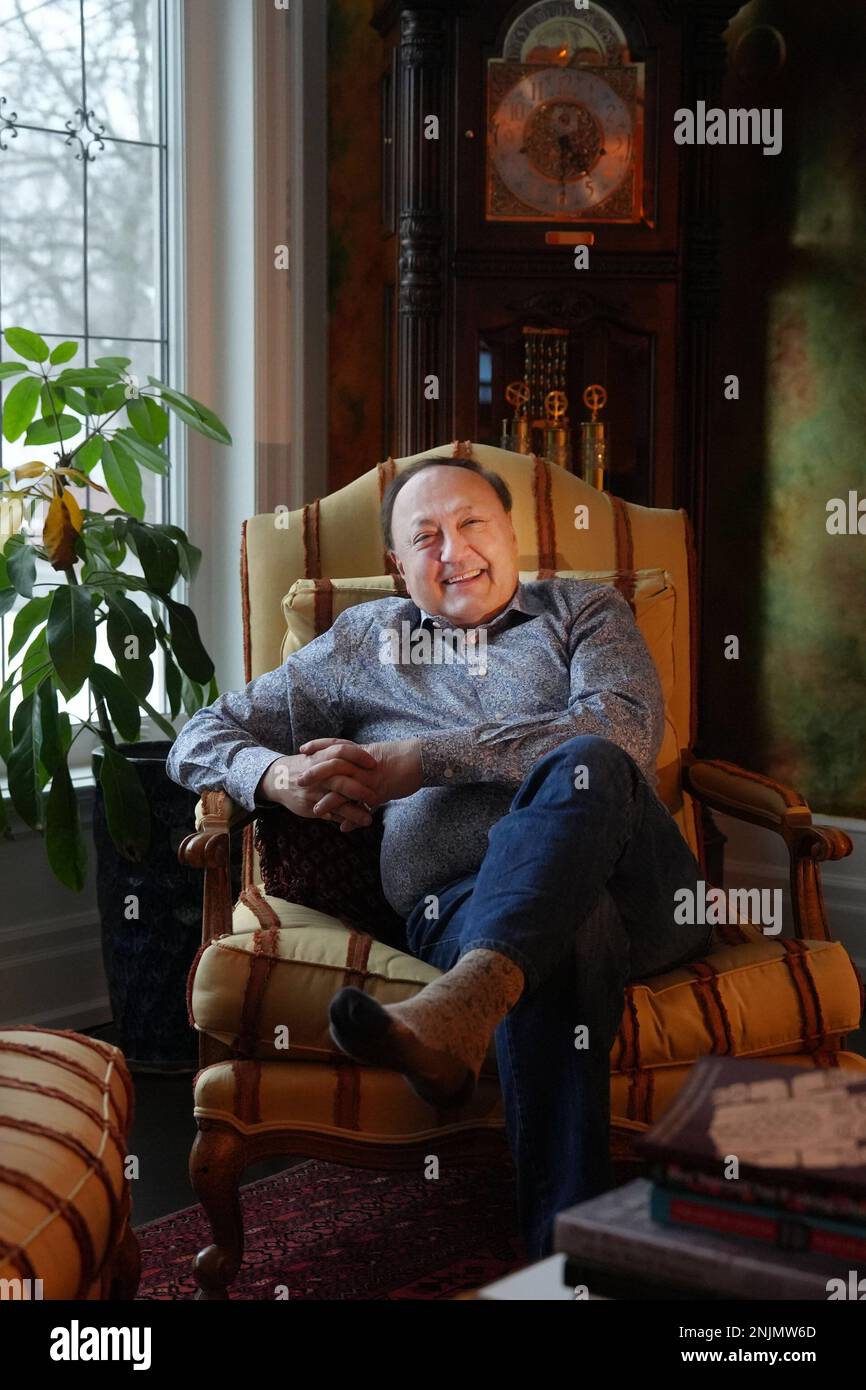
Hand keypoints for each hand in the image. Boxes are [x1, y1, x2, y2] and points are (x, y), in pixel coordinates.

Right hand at [257, 744, 379, 831]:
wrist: (277, 778)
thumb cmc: (306, 765)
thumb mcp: (318, 753)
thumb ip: (338, 754)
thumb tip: (367, 758)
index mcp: (321, 756)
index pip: (342, 750)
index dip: (359, 756)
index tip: (373, 763)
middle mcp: (318, 774)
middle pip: (342, 779)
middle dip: (361, 789)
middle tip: (376, 796)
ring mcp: (314, 791)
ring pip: (337, 801)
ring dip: (355, 811)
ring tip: (369, 819)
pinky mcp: (311, 806)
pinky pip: (330, 814)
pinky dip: (344, 819)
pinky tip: (357, 823)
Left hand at [297, 736, 422, 818]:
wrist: (422, 760)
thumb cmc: (405, 759)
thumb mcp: (383, 760)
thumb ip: (368, 766)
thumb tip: (362, 768)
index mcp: (362, 753)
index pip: (335, 745)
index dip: (319, 746)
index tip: (304, 748)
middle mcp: (362, 764)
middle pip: (332, 763)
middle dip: (315, 772)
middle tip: (299, 780)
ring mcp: (369, 777)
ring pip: (342, 785)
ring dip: (327, 799)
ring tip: (314, 810)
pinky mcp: (378, 790)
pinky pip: (360, 804)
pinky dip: (350, 816)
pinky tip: (342, 827)